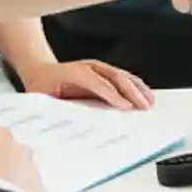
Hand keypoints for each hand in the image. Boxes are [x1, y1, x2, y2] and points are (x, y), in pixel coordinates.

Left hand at [18, 59, 153, 110]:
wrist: (41, 71)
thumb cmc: (42, 86)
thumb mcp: (42, 98)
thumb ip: (54, 108)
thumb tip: (67, 124)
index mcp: (73, 72)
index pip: (97, 83)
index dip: (112, 95)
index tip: (125, 107)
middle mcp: (88, 67)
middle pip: (114, 77)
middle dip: (131, 92)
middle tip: (143, 107)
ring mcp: (97, 68)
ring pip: (122, 75)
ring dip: (137, 88)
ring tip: (149, 101)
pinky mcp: (102, 73)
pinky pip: (122, 78)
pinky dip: (135, 86)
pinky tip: (144, 94)